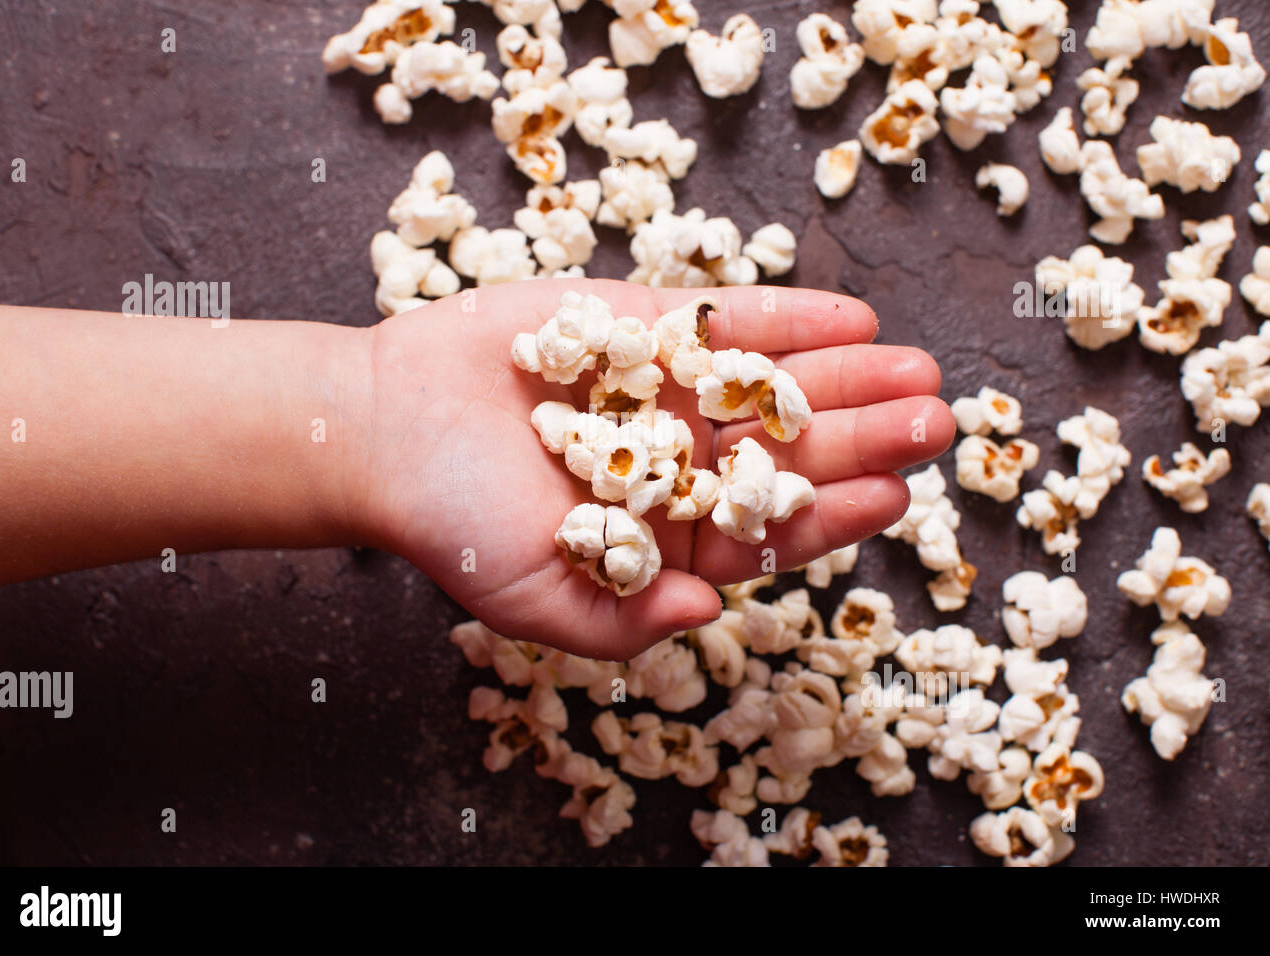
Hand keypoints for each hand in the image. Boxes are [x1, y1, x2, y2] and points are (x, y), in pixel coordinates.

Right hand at [357, 279, 953, 659]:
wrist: (382, 429)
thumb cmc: (454, 525)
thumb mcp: (537, 599)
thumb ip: (626, 617)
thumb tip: (713, 613)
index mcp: (665, 535)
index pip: (767, 529)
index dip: (832, 513)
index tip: (894, 496)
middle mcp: (678, 462)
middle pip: (786, 453)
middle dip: (862, 437)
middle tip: (936, 421)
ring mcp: (663, 391)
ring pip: (771, 385)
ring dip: (844, 377)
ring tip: (914, 368)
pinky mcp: (638, 327)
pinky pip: (724, 321)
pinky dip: (785, 319)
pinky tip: (849, 319)